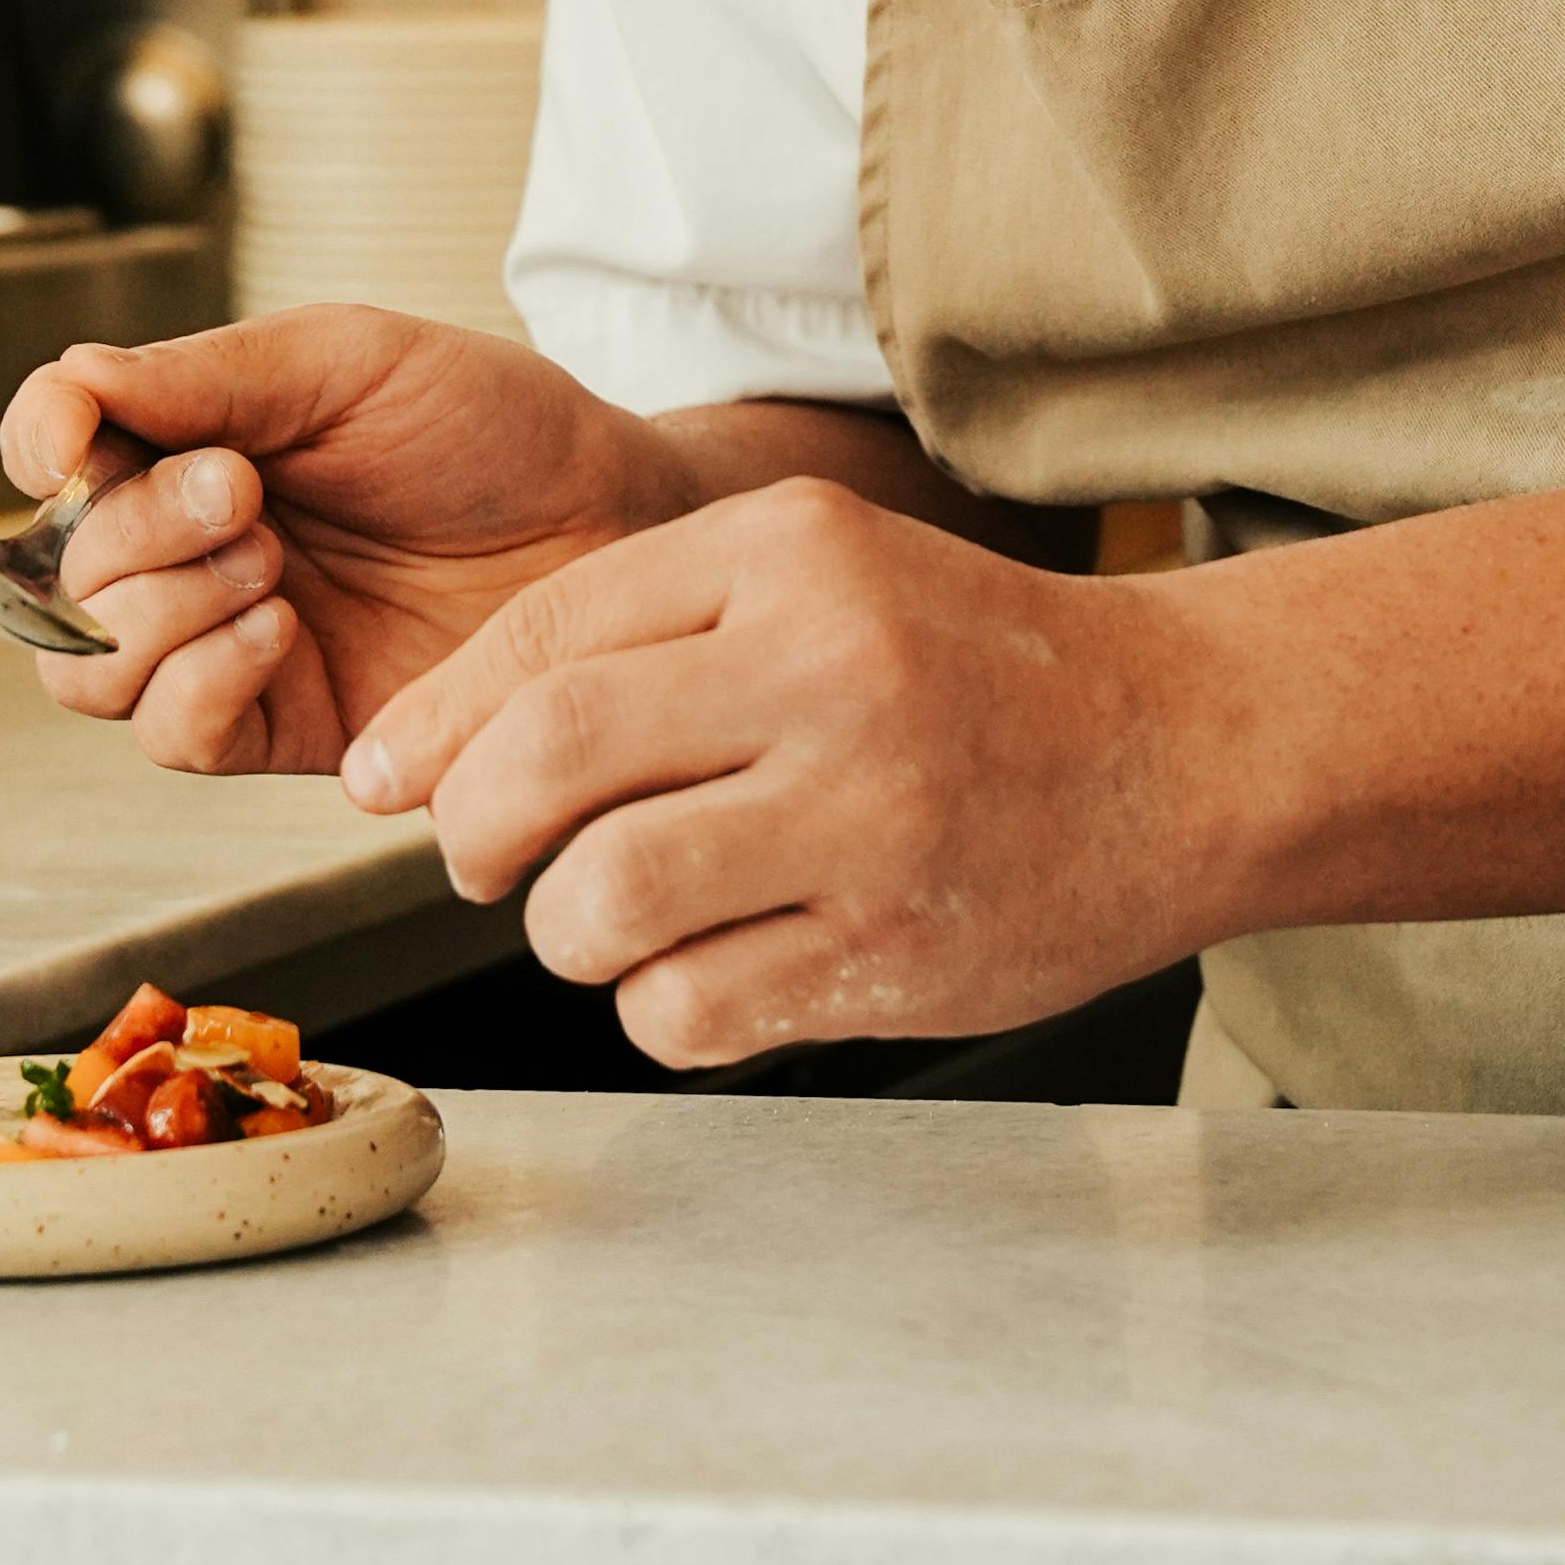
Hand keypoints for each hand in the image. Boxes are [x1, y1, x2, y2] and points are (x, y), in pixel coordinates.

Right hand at [0, 309, 694, 778]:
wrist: (612, 520)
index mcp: (194, 439)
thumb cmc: (494, 425)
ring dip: (155, 610)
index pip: (54, 449)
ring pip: (86, 665)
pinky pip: (172, 736)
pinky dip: (198, 683)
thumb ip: (205, 376)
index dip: (38, 444)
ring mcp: (227, 640)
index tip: (75, 437)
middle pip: (57, 570)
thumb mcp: (348, 361)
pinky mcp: (279, 725)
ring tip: (270, 563)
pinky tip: (277, 633)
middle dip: (132, 528)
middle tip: (243, 490)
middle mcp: (192, 547)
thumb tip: (67, 382)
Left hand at [339, 474, 1212, 1065]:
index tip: (383, 778)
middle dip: (471, 831)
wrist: (1181, 748)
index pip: (545, 636)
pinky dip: (663, 1007)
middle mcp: (825, 671)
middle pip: (545, 764)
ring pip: (598, 908)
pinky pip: (684, 1012)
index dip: (433, 723)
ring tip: (618, 911)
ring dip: (568, 931)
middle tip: (484, 856)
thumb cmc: (964, 663)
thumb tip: (422, 753)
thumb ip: (639, 628)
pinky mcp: (894, 950)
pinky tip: (722, 962)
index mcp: (791, 552)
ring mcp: (865, 818)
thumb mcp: (818, 572)